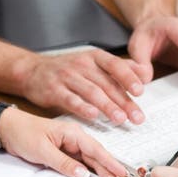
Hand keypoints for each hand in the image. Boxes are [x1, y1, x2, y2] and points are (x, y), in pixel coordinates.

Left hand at [0, 109, 126, 176]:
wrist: (7, 129)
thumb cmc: (24, 133)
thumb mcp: (42, 150)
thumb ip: (64, 163)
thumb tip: (84, 175)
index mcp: (72, 133)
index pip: (95, 149)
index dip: (110, 162)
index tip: (121, 173)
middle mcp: (74, 139)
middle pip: (96, 157)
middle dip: (109, 171)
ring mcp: (70, 147)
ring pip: (89, 162)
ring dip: (101, 173)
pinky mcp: (64, 154)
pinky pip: (79, 165)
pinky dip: (88, 173)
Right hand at [16, 50, 151, 124]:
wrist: (32, 70)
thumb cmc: (68, 70)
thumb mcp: (92, 63)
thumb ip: (118, 68)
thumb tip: (145, 73)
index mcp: (94, 57)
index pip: (115, 65)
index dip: (128, 77)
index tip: (141, 91)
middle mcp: (81, 65)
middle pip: (106, 83)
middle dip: (124, 101)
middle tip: (137, 117)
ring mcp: (67, 77)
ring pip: (91, 92)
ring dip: (107, 106)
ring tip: (120, 119)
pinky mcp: (54, 90)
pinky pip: (70, 99)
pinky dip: (82, 107)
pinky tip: (93, 116)